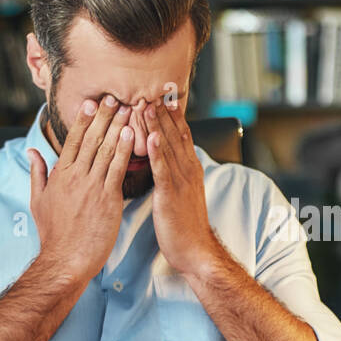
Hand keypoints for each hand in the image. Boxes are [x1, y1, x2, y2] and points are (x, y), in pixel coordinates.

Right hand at [28, 96, 133, 282]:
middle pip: (91, 139)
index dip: (84, 120)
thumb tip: (32, 151)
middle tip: (114, 97)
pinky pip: (118, 169)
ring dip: (118, 127)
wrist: (66, 259)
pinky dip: (125, 150)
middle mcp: (75, 177)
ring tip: (128, 110)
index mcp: (60, 175)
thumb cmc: (54, 234)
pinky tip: (133, 135)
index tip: (91, 103)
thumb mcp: (38, 201)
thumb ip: (38, 173)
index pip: (73, 140)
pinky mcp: (108, 199)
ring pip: (106, 150)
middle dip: (104, 117)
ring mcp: (92, 187)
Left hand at [146, 98, 220, 276]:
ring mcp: (181, 181)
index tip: (159, 96)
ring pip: (167, 147)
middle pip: (173, 134)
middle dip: (161, 112)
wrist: (196, 249)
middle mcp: (188, 169)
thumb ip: (176, 172)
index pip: (180, 134)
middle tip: (149, 90)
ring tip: (145, 105)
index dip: (170, 114)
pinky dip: (156, 152)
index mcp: (190, 168)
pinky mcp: (171, 194)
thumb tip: (166, 158)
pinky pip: (162, 169)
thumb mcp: (183, 192)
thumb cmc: (185, 224)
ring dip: (156, 125)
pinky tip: (149, 138)